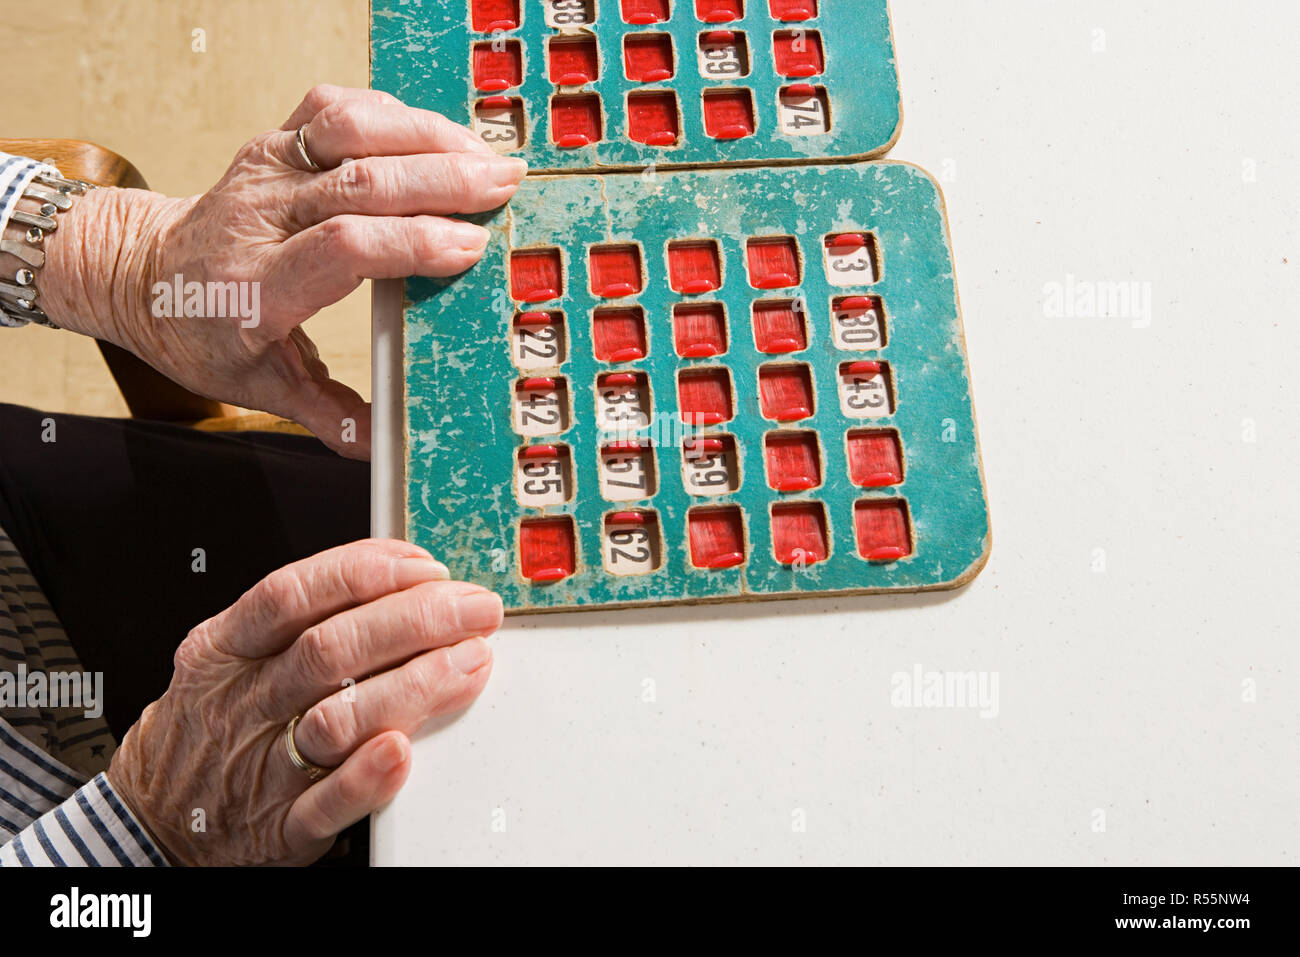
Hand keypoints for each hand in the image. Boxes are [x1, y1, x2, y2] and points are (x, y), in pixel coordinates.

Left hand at [42, 85, 525, 458]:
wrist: (144, 275)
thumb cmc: (205, 333)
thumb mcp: (261, 387)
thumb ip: (329, 414)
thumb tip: (387, 446)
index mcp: (256, 286)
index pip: (342, 247)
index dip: (413, 242)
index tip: (470, 247)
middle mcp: (258, 218)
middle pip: (358, 181)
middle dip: (441, 180)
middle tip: (503, 188)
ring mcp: (265, 170)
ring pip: (348, 129)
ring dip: (424, 136)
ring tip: (483, 155)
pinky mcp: (275, 142)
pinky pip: (335, 109)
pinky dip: (392, 114)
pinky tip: (435, 135)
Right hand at [105, 538, 503, 865]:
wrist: (153, 816)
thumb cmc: (215, 718)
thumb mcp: (232, 653)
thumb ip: (306, 617)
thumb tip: (408, 579)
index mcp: (226, 649)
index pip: (293, 594)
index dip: (366, 572)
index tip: (426, 567)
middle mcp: (243, 703)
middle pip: (329, 650)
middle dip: (415, 622)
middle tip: (475, 611)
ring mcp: (258, 767)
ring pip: (336, 721)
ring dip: (411, 688)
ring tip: (468, 665)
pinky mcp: (278, 829)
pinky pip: (324, 805)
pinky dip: (367, 778)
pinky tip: (404, 752)